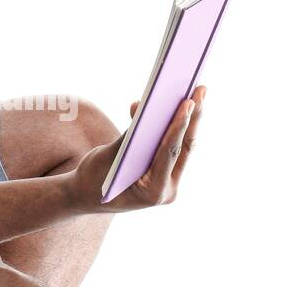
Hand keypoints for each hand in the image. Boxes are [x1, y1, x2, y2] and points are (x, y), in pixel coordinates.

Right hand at [65, 85, 204, 213]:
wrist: (86, 197)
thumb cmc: (92, 179)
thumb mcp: (108, 156)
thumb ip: (129, 136)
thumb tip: (146, 107)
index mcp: (153, 192)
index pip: (169, 153)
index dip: (178, 126)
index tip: (188, 102)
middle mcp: (167, 189)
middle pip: (184, 148)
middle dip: (193, 117)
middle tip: (200, 89)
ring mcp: (169, 182)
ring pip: (183, 146)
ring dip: (190, 119)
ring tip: (197, 92)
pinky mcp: (167, 173)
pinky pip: (174, 146)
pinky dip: (175, 126)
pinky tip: (178, 104)